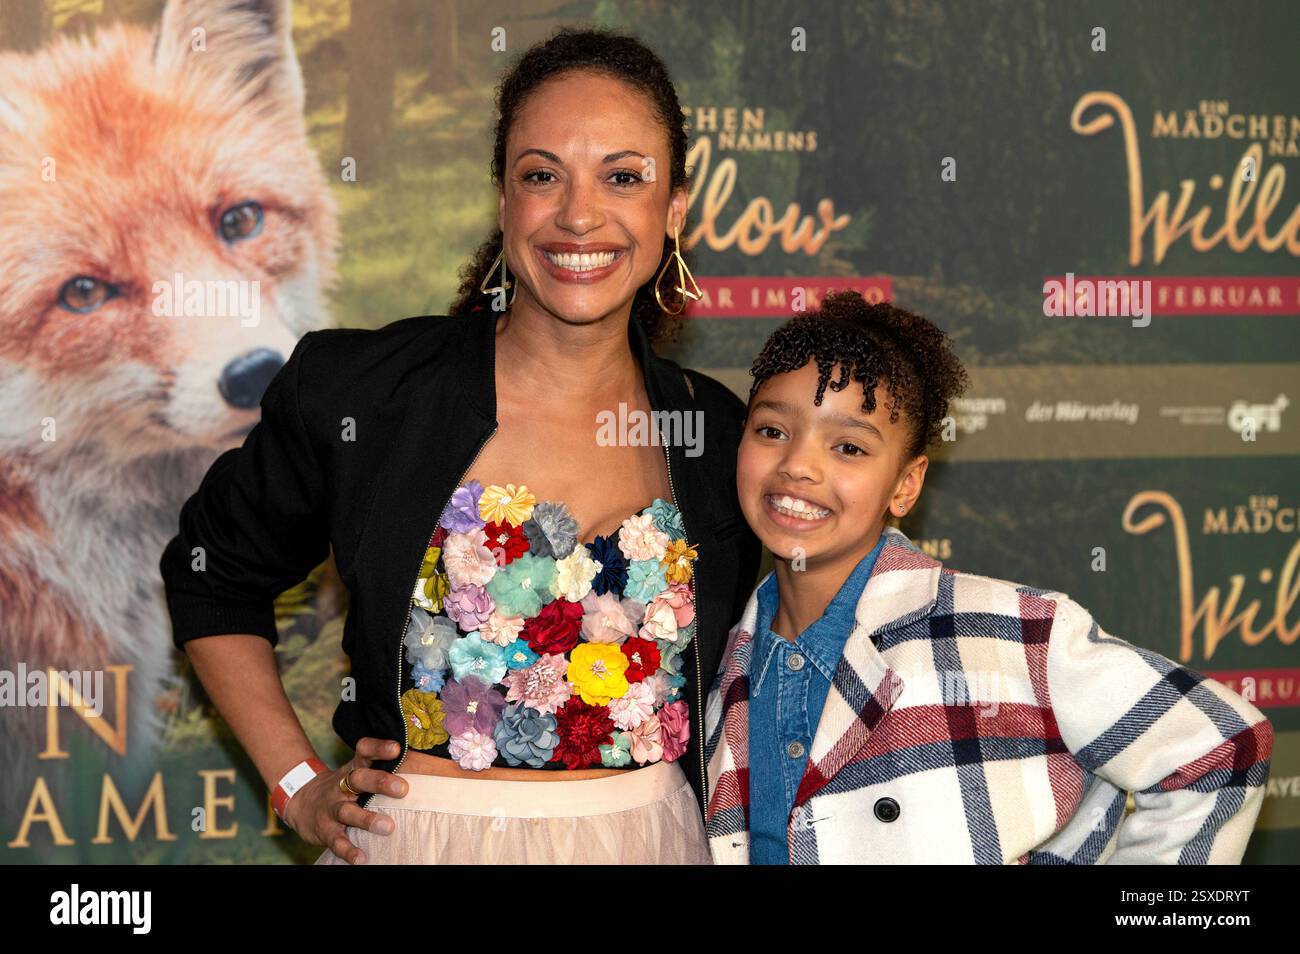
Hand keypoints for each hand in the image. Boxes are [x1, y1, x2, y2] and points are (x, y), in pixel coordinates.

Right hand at [282, 738, 407, 863]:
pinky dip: (348, 850)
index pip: (364, 752)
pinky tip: (361, 858)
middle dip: (379, 782)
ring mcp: (331, 808)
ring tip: (388, 827)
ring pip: (347, 811)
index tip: (396, 748)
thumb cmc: (341, 787)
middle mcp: (341, 786)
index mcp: (352, 769)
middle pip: (358, 779)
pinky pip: (336, 841)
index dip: (378, 747)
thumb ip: (379, 770)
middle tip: (402, 788)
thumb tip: (421, 767)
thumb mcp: (355, 773)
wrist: (300, 802)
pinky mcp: (324, 830)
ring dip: (367, 819)